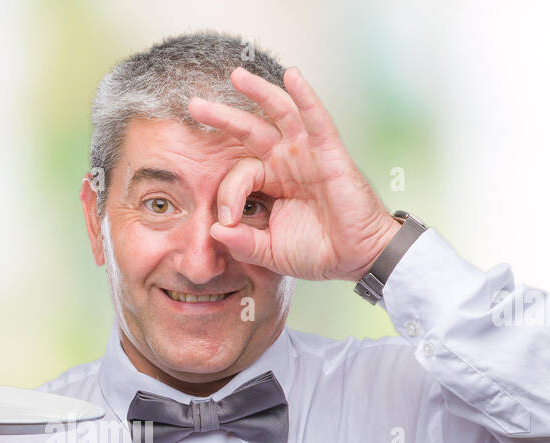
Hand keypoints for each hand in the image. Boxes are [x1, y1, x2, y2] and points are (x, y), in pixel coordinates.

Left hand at [187, 65, 401, 282]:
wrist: (355, 259)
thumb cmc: (317, 252)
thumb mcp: (270, 251)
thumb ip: (242, 243)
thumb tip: (215, 231)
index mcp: (271, 183)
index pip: (239, 174)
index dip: (227, 195)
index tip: (228, 221)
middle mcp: (286, 163)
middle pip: (250, 131)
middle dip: (223, 117)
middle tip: (193, 105)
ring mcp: (307, 154)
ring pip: (280, 114)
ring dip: (259, 92)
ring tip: (236, 76)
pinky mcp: (329, 153)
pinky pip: (316, 120)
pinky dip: (305, 97)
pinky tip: (292, 76)